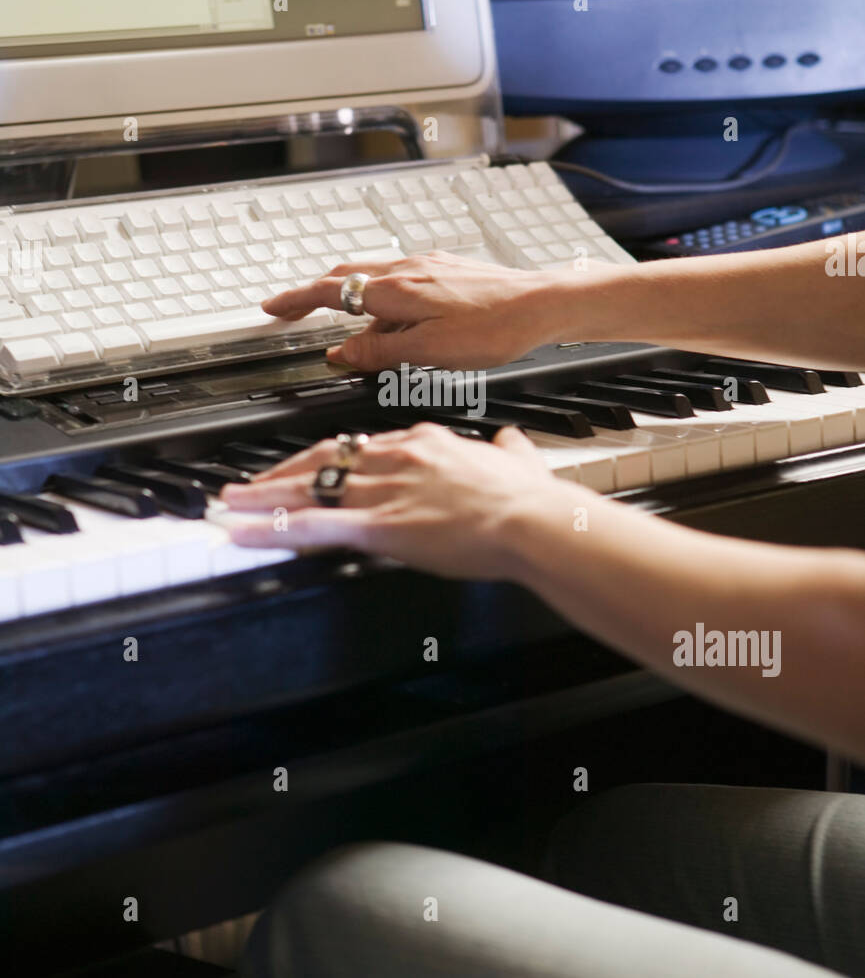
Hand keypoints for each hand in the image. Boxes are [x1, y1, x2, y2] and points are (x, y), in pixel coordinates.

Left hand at [219, 424, 572, 580]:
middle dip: (283, 471)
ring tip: (229, 504)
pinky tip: (245, 534)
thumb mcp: (519, 462)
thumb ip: (509, 451)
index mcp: (425, 443)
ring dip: (263, 497)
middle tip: (253, 481)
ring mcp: (383, 491)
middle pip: (324, 459)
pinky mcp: (378, 526)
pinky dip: (272, 531)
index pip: (365, 444)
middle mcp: (396, 459)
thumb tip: (511, 443)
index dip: (333, 457)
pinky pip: (312, 527)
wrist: (531, 520)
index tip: (314, 465)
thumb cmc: (529, 499)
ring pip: (309, 488)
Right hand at [263, 251, 614, 370]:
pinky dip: (381, 297)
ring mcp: (428, 265)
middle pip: (346, 277)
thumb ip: (380, 352)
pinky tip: (395, 317)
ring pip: (374, 278)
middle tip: (292, 311)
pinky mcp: (447, 269)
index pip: (330, 292)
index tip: (271, 308)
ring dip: (351, 299)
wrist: (542, 305)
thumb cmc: (494, 328)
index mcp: (396, 290)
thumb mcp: (428, 352)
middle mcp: (408, 270)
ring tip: (346, 326)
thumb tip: (341, 354)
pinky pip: (400, 281)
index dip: (296, 300)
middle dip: (314, 294)